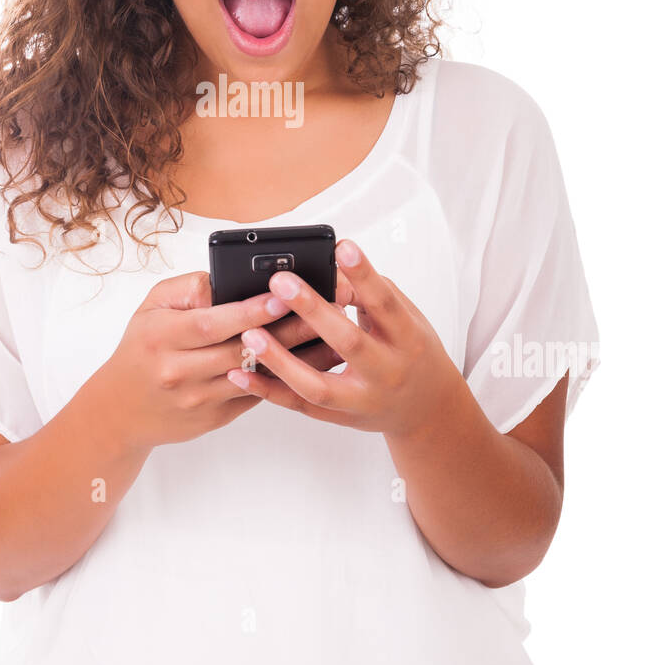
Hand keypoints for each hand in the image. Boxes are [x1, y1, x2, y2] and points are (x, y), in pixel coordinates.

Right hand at [98, 269, 347, 450]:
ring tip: (330, 338)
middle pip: (241, 350)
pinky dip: (284, 380)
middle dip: (286, 331)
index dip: (251, 311)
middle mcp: (180, 371)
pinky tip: (311, 365)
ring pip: (255, 377)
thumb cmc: (141, 348)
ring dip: (296, 359)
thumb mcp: (151, 308)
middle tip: (323, 312)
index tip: (284, 296)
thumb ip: (188, 289)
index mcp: (163, 337)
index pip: (213, 323)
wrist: (120, 410)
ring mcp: (198, 399)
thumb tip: (227, 282)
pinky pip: (255, 396)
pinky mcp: (214, 418)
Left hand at [227, 239, 462, 436]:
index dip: (364, 274)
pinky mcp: (340, 417)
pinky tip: (239, 373)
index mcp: (408, 338)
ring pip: (318, 385)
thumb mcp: (403, 318)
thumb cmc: (410, 349)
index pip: (384, 302)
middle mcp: (387, 371)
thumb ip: (368, 295)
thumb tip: (327, 272)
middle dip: (313, 311)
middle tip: (280, 281)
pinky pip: (299, 406)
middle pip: (348, 342)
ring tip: (250, 333)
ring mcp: (362, 400)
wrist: (426, 408)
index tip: (341, 246)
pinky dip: (267, 390)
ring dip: (280, 360)